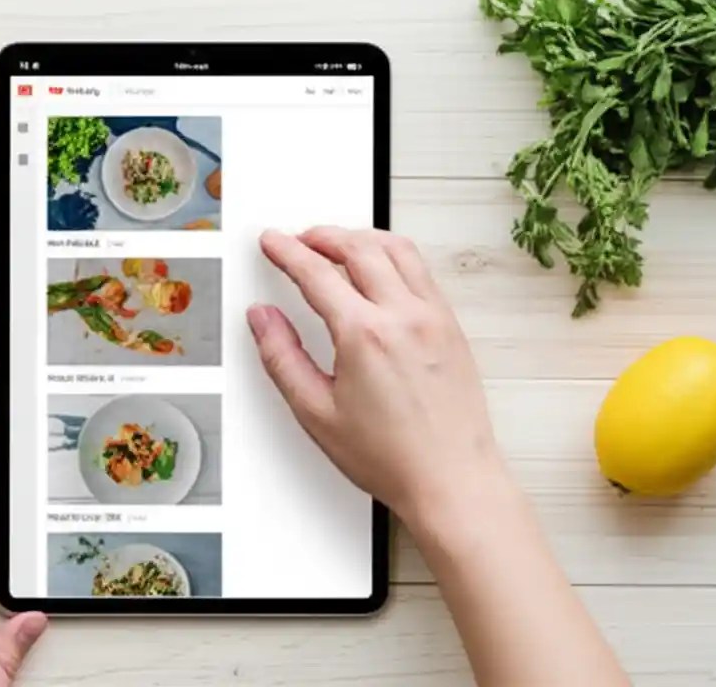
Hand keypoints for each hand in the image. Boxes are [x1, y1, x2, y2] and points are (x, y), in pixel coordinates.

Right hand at [249, 227, 506, 524]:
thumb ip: (283, 358)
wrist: (451, 480)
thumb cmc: (392, 457)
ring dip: (362, 237)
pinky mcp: (452, 327)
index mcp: (365, 335)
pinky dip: (395, 256)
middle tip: (300, 239)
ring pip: (397, 249)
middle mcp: (403, 316)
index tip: (273, 242)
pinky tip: (382, 267)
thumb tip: (263, 320)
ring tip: (339, 243)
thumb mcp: (317, 413)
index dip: (287, 251)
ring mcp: (434, 318)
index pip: (316, 273)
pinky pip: (422, 271)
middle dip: (323, 235)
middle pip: (359, 248)